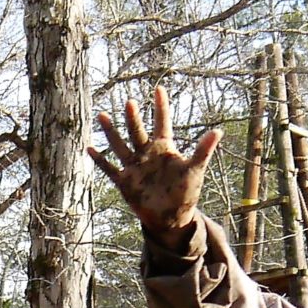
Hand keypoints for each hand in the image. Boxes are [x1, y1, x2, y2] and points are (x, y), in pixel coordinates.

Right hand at [90, 87, 219, 242]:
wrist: (171, 218)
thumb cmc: (185, 193)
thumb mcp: (195, 170)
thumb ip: (203, 151)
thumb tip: (218, 131)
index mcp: (164, 148)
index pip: (162, 123)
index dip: (161, 107)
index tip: (159, 89)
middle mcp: (147, 154)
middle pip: (137, 131)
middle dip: (133, 118)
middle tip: (130, 102)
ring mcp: (134, 166)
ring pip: (120, 145)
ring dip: (111, 132)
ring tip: (102, 115)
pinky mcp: (125, 181)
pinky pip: (109, 168)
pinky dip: (100, 160)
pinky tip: (89, 148)